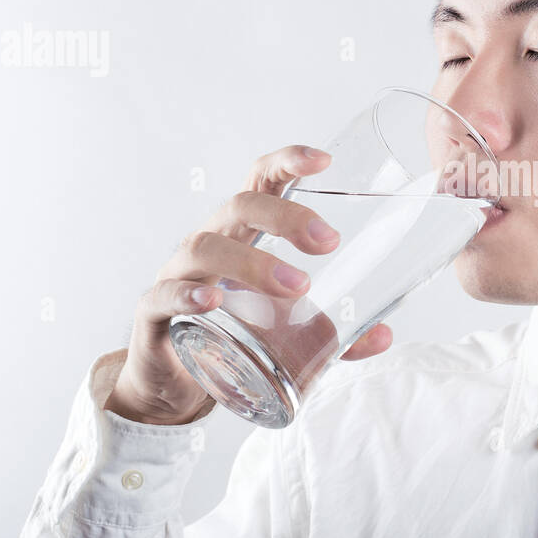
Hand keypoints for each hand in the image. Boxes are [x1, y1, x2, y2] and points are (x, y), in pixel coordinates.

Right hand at [104, 145, 392, 424]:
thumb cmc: (231, 330)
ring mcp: (178, 274)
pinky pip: (165, 293)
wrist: (172, 377)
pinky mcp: (154, 314)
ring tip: (297, 287)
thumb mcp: (286, 329)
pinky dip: (188, 293)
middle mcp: (210, 242)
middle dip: (286, 216)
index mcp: (243, 234)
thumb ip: (332, 333)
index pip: (261, 181)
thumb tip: (384, 335)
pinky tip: (213, 300)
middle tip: (329, 242)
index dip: (288, 162)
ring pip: (206, 247)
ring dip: (253, 262)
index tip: (324, 160)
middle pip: (241, 206)